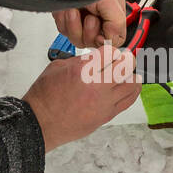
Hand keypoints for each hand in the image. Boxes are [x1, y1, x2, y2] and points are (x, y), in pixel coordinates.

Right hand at [22, 45, 140, 152]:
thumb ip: (80, 60)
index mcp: (83, 70)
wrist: (40, 122)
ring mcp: (103, 102)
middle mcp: (96, 85)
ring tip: (128, 73)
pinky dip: (133, 91)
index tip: (110, 52)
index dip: (112, 50)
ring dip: (132, 75)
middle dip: (126, 59)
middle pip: (125, 66)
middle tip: (125, 59)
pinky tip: (132, 86)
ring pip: (131, 84)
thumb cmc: (45, 97)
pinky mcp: (106, 116)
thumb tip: (95, 58)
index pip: (110, 52)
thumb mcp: (57, 67)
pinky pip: (128, 101)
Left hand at [52, 0, 126, 48]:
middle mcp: (97, 17)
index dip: (105, 41)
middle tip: (87, 16)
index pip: (113, 40)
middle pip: (92, 42)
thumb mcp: (109, 1)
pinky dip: (63, 20)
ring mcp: (80, 18)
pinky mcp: (66, 17)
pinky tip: (66, 9)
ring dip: (73, 25)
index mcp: (113, 13)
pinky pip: (64, 30)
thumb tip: (113, 41)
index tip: (99, 36)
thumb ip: (117, 23)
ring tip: (74, 10)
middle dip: (87, 31)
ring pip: (76, 39)